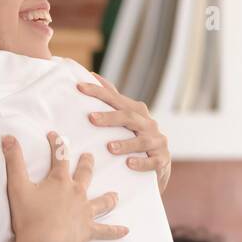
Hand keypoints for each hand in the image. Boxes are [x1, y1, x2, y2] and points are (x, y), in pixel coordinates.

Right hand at [1, 131, 127, 241]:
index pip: (60, 156)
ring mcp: (84, 212)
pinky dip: (115, 231)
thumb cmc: (30, 217)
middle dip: (86, 163)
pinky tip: (126, 231)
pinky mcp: (88, 230)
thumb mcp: (17, 186)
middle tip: (89, 156)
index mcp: (60, 181)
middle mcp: (76, 193)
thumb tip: (8, 137)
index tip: (55, 135)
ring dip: (108, 197)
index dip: (57, 144)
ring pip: (101, 201)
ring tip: (115, 195)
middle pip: (85, 174)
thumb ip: (13, 161)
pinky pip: (105, 230)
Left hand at [77, 73, 171, 192]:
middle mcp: (148, 124)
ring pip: (142, 141)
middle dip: (110, 117)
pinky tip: (129, 163)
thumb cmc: (136, 138)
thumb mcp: (126, 119)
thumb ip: (113, 99)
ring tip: (110, 147)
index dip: (98, 92)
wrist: (159, 166)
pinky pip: (152, 162)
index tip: (79, 87)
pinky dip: (141, 163)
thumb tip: (94, 75)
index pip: (116, 99)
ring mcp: (157, 142)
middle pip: (129, 117)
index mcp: (137, 112)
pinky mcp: (162, 160)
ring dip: (125, 144)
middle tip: (91, 118)